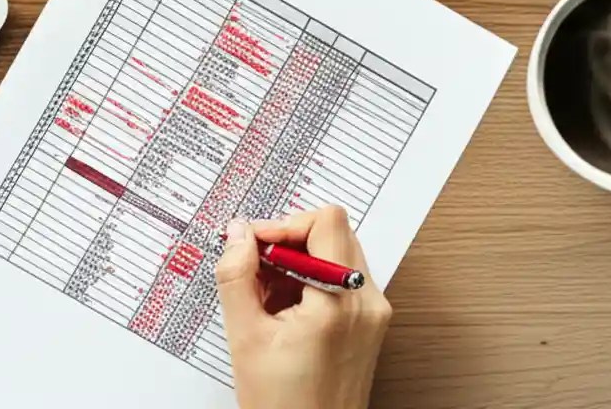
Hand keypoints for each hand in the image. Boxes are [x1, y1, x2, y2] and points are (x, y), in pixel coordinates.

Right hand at [214, 207, 391, 408]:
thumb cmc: (283, 405)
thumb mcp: (245, 336)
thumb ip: (236, 275)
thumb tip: (237, 234)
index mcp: (339, 301)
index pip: (325, 221)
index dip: (283, 224)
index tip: (253, 245)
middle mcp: (367, 302)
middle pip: (333, 233)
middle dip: (289, 242)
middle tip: (255, 268)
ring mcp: (373, 313)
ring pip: (337, 254)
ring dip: (299, 262)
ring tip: (267, 295)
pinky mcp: (370, 324)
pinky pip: (343, 280)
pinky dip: (312, 282)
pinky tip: (284, 311)